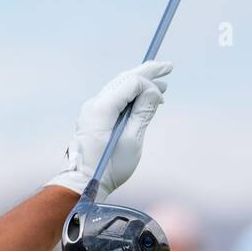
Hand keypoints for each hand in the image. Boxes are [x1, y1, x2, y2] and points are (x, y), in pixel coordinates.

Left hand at [46, 61, 171, 200]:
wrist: (83, 183)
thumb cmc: (108, 167)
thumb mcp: (132, 140)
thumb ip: (143, 113)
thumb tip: (153, 91)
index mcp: (102, 109)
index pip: (130, 83)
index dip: (149, 85)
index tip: (164, 98)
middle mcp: (94, 104)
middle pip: (124, 80)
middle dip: (146, 72)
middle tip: (168, 67)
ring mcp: (92, 110)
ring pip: (119, 87)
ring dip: (140, 83)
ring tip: (162, 82)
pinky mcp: (94, 118)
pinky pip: (114, 98)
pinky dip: (131, 95)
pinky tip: (144, 97)